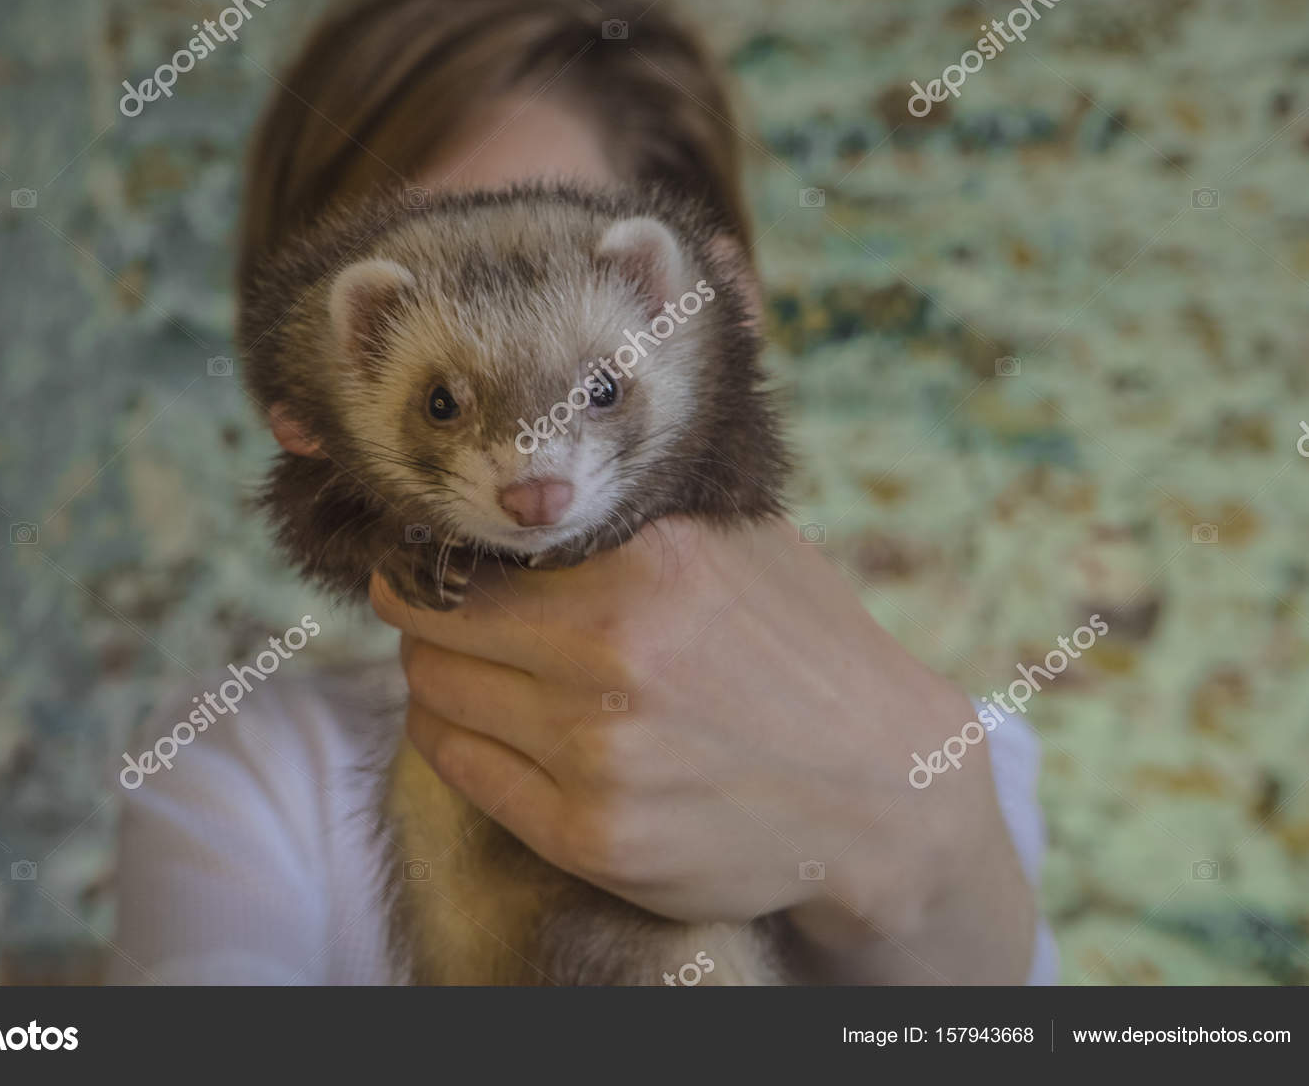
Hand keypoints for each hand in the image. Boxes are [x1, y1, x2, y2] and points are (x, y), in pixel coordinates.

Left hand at [370, 516, 1037, 982]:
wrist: (888, 793)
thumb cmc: (809, 652)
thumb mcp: (745, 544)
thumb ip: (642, 505)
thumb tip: (529, 473)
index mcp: (649, 569)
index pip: (469, 553)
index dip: (430, 554)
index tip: (422, 557)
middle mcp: (614, 658)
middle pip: (432, 625)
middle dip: (419, 614)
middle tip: (430, 611)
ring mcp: (599, 755)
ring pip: (435, 697)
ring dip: (437, 677)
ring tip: (469, 668)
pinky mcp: (591, 836)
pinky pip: (463, 771)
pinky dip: (454, 740)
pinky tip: (485, 725)